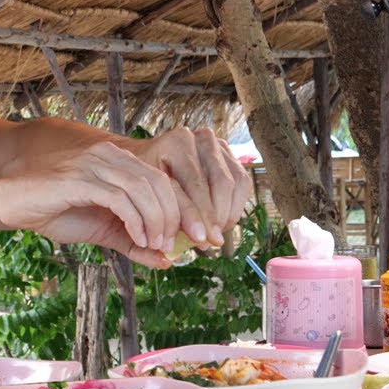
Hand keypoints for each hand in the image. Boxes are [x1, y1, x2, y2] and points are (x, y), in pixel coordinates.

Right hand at [0, 141, 181, 266]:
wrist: (13, 206)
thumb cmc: (57, 213)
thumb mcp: (104, 231)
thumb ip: (134, 242)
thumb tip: (166, 261)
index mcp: (119, 161)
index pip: (163, 179)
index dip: (179, 210)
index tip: (184, 239)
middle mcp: (109, 156)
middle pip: (159, 182)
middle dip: (173, 216)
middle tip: (172, 245)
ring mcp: (94, 164)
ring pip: (143, 188)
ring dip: (156, 221)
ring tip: (156, 245)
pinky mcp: (80, 178)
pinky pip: (120, 198)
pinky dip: (136, 221)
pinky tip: (139, 239)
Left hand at [127, 127, 250, 246]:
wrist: (150, 161)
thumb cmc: (146, 183)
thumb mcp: (148, 196)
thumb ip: (165, 218)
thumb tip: (182, 250)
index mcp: (178, 143)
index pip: (197, 184)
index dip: (201, 216)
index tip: (202, 242)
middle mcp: (201, 138)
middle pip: (221, 182)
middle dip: (217, 216)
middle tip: (213, 241)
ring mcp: (218, 144)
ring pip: (236, 183)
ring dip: (229, 213)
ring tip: (217, 234)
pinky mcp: (229, 154)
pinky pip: (242, 182)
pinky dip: (235, 205)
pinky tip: (222, 222)